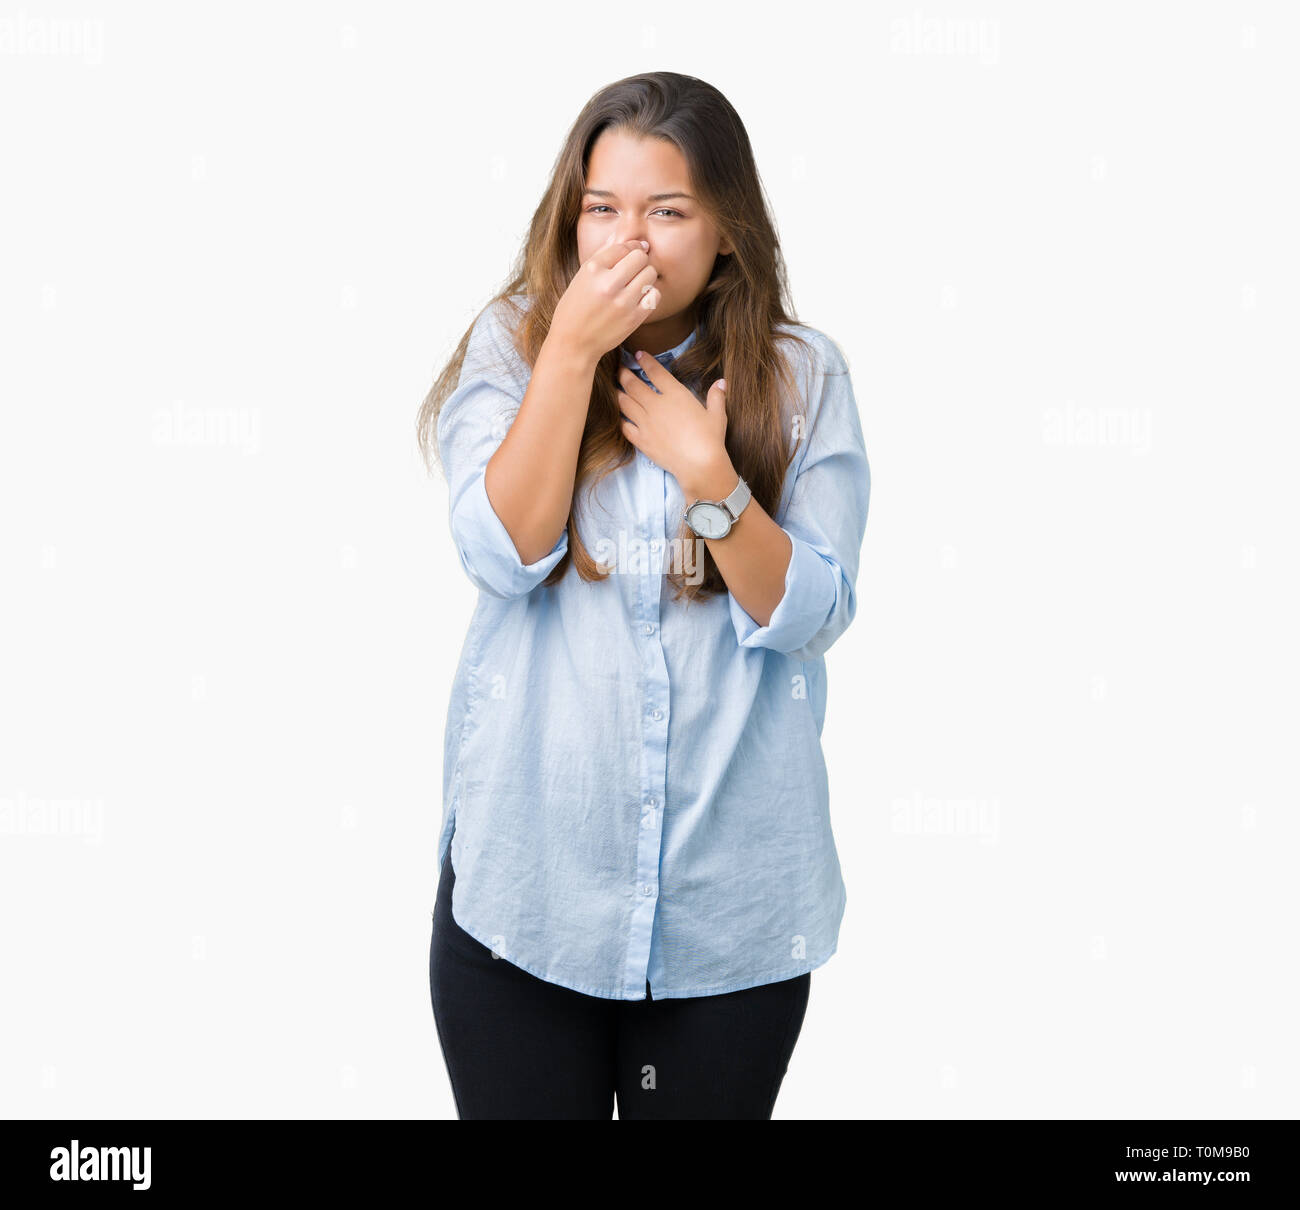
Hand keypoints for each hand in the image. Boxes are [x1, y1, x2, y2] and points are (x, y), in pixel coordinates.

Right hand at [549, 239, 660, 364]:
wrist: (574, 343)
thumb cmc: (575, 307)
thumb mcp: (582, 276)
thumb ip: (604, 254)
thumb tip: (624, 235)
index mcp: (592, 269)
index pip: (623, 246)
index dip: (630, 248)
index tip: (631, 253)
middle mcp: (608, 283)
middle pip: (640, 257)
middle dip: (640, 261)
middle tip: (633, 270)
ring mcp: (623, 302)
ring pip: (650, 274)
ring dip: (646, 276)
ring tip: (635, 284)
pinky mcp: (634, 318)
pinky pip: (654, 295)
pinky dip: (650, 294)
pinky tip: (640, 297)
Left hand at [616, 353, 734, 499]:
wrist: (699, 465)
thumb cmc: (711, 439)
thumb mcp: (717, 415)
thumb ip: (716, 396)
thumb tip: (722, 382)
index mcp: (675, 394)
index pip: (655, 372)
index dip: (645, 360)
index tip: (638, 354)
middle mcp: (656, 405)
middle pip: (633, 384)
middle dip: (623, 374)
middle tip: (618, 368)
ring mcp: (646, 423)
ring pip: (624, 403)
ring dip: (618, 393)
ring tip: (615, 388)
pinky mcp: (642, 440)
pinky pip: (624, 426)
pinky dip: (620, 419)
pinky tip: (619, 416)